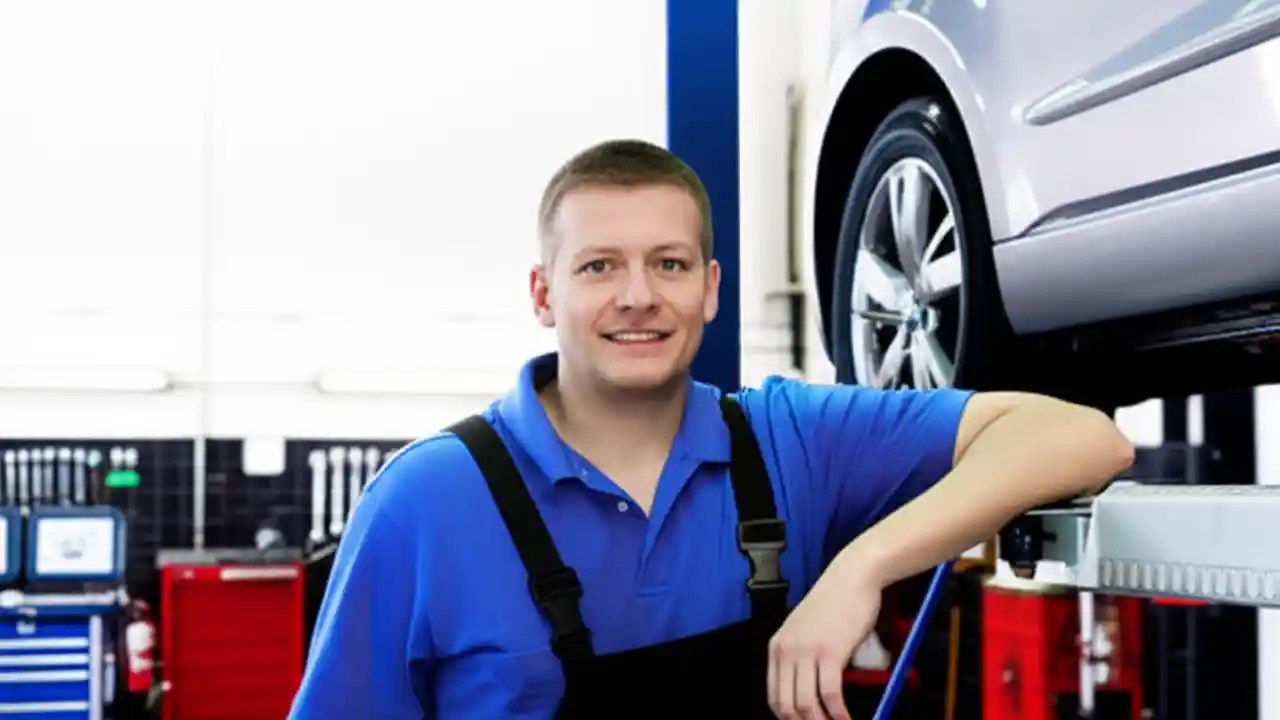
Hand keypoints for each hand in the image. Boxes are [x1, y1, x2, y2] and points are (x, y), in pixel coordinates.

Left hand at [767, 554, 881, 719]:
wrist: (852, 576)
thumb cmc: (835, 602)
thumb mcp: (805, 629)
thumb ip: (801, 656)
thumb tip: (808, 690)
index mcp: (777, 646)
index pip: (774, 697)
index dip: (789, 718)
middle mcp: (786, 651)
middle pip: (787, 705)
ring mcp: (806, 652)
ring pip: (806, 704)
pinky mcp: (830, 652)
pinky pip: (830, 694)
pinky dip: (838, 713)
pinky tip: (846, 718)